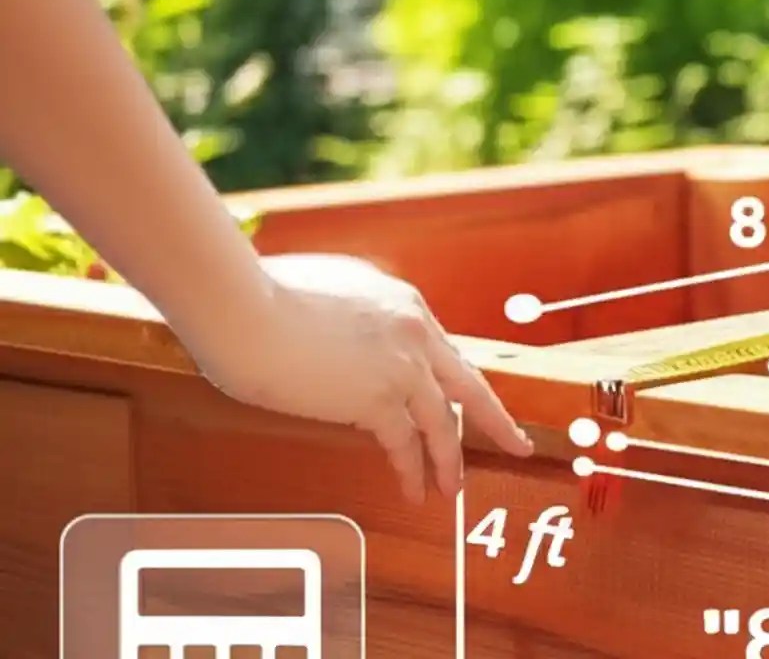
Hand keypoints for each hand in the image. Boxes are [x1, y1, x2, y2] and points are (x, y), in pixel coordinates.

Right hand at [192, 253, 533, 501]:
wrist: (242, 306)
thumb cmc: (261, 295)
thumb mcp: (328, 287)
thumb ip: (354, 312)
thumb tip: (348, 337)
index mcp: (403, 301)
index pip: (440, 350)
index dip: (449, 382)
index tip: (459, 402)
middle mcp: (415, 330)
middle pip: (468, 385)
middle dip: (495, 420)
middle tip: (517, 443)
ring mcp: (403, 365)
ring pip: (443, 423)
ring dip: (451, 461)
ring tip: (453, 489)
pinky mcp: (379, 398)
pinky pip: (406, 444)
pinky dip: (412, 471)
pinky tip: (414, 490)